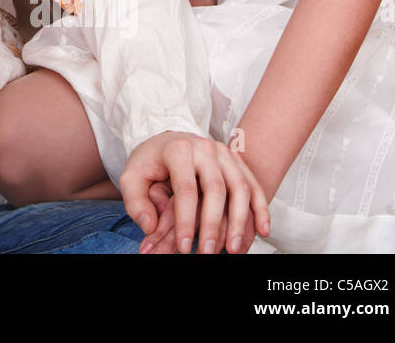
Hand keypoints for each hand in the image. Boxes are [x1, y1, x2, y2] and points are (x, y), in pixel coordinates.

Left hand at [120, 132, 269, 254]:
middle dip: (213, 225)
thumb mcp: (131, 177)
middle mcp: (204, 148)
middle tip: (207, 253)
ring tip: (233, 250)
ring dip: (241, 222)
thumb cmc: (150, 163)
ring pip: (240, 188)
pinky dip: (260, 209)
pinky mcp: (237, 161)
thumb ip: (135, 201)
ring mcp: (224, 153)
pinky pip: (254, 185)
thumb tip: (149, 225)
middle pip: (216, 189)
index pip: (185, 189)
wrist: (167, 140)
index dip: (185, 221)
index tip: (183, 247)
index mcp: (177, 150)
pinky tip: (263, 231)